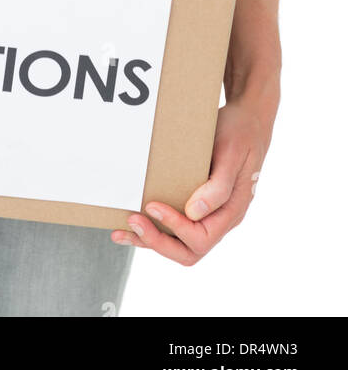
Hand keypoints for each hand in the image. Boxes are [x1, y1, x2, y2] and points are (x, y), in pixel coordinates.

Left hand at [110, 97, 267, 264]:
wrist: (248, 119)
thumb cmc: (240, 133)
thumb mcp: (231, 154)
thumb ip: (218, 187)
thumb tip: (194, 213)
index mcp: (232, 211)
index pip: (202, 237)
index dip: (175, 227)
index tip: (152, 205)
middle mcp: (221, 219)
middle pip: (190, 250)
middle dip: (158, 241)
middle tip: (133, 221)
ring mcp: (210, 215)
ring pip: (180, 244)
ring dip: (151, 241)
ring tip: (121, 232)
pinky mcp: (198, 206)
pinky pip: (177, 228)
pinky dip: (155, 230)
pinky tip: (133, 226)